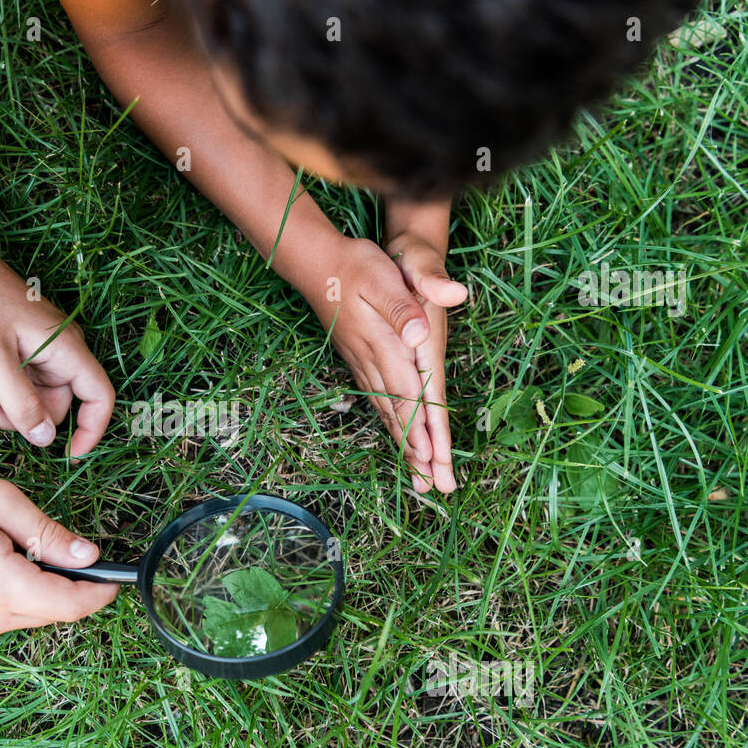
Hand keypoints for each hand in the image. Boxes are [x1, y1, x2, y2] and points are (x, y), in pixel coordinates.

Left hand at [0, 254, 113, 457]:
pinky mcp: (20, 343)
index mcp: (65, 348)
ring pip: (36, 395)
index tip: (66, 457)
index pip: (100, 397)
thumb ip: (21, 402)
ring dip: (7, 404)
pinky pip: (20, 380)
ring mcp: (40, 345)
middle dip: (26, 416)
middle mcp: (60, 347)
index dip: (91, 431)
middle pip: (60, 403)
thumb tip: (46, 439)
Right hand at [0, 467, 119, 642]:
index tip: (118, 575)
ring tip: (14, 543)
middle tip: (59, 541)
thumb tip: (90, 556)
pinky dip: (18, 591)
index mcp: (1, 588)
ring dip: (42, 585)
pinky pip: (9, 614)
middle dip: (70, 582)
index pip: (72, 605)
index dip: (102, 592)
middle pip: (54, 611)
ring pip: (33, 613)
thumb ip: (49, 533)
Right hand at [308, 236, 465, 492]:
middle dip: (414, 449)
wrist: (317, 261)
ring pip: (385, 410)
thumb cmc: (354, 264)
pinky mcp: (357, 359)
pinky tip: (394, 434)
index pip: (405, 391)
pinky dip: (388, 423)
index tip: (430, 456)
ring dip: (401, 442)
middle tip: (431, 485)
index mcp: (382, 343)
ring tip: (417, 473)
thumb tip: (419, 333)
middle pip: (396, 411)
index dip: (419, 425)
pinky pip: (376, 399)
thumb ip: (402, 306)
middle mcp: (370, 359)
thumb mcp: (382, 276)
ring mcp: (361, 362)